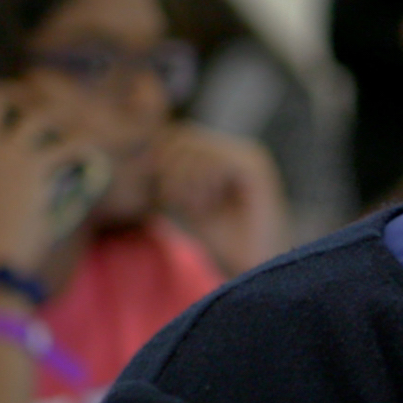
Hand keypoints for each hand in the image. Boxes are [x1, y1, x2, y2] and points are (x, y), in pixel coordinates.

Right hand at [0, 82, 100, 276]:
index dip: (8, 98)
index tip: (28, 106)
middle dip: (23, 92)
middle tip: (50, 104)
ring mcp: (11, 154)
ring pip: (42, 114)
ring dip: (64, 118)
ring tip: (82, 129)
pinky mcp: (37, 168)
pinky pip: (72, 145)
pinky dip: (88, 146)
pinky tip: (97, 155)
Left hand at [155, 124, 286, 276]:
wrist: (254, 266)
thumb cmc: (223, 240)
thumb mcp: (187, 202)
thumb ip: (172, 176)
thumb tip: (146, 155)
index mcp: (225, 154)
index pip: (178, 137)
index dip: (161, 163)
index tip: (165, 196)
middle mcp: (239, 149)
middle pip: (183, 137)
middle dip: (170, 170)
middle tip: (176, 201)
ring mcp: (250, 156)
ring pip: (195, 147)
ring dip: (185, 180)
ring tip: (196, 206)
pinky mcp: (256, 169)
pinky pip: (215, 162)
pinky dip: (202, 184)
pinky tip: (209, 205)